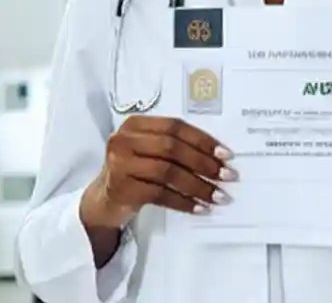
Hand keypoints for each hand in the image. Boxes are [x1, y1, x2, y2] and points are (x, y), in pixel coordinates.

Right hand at [80, 116, 236, 230]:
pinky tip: (199, 208)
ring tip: (217, 196)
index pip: (175, 126)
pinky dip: (183, 202)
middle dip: (204, 163)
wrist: (104, 200)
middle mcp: (124, 140)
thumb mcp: (149, 152)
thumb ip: (175, 147)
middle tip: (227, 176)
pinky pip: (160, 194)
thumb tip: (218, 157)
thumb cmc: (135, 172)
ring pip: (168, 171)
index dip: (202, 140)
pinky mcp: (121, 188)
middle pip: (172, 147)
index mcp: (135, 124)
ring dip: (198, 185)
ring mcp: (120, 163)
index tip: (225, 154)